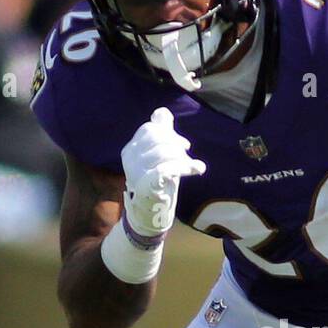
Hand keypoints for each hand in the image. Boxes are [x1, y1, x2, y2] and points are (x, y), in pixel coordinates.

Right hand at [120, 107, 205, 236]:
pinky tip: (197, 169)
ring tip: (193, 166)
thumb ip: (161, 134)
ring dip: (184, 158)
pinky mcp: (147, 186)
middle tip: (187, 154)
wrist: (151, 215)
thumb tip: (162, 112)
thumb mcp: (158, 156)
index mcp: (130, 149)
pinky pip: (167, 169)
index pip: (150, 129)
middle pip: (158, 138)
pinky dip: (185, 167)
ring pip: (164, 152)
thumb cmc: (156, 183)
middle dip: (177, 144)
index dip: (169, 133)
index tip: (184, 146)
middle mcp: (129, 159)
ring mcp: (136, 173)